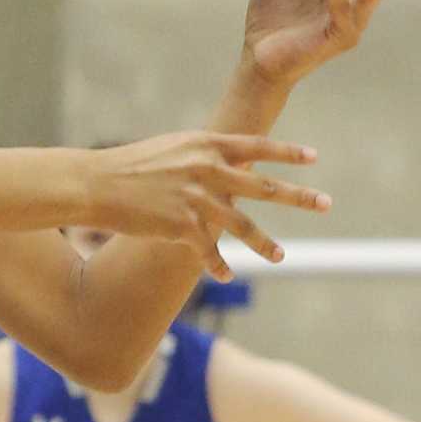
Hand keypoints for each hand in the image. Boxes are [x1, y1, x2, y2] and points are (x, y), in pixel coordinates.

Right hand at [85, 133, 329, 281]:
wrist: (94, 183)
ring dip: (265, 243)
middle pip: (263, 186)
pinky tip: (225, 276)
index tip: (313, 158)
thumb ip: (200, 156)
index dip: (286, 153)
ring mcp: (196, 198)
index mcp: (204, 145)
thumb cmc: (126, 165)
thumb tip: (224, 164)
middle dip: (298, 196)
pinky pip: (209, 250)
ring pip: (243, 225)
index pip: (256, 147)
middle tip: (326, 203)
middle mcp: (207, 169)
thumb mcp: (169, 149)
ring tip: (282, 257)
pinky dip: (217, 264)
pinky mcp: (182, 225)